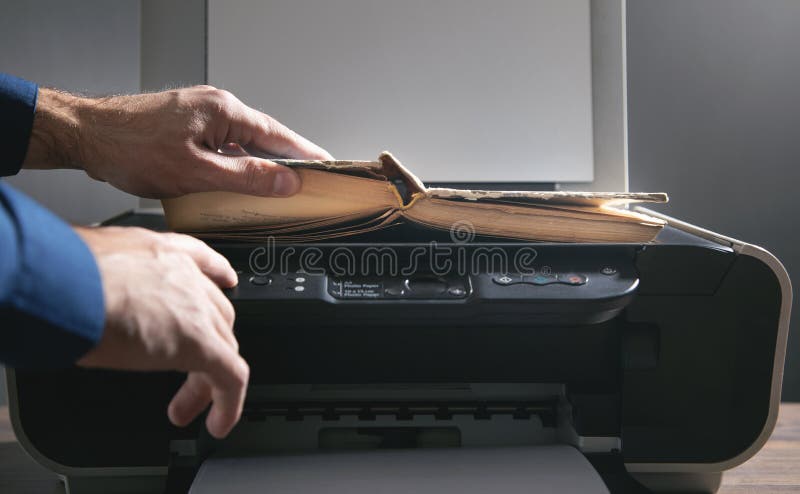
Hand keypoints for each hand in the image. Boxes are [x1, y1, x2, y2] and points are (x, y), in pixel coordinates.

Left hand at [24, 86, 332, 197]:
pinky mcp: (187, 124)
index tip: (328, 167)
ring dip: (260, 162)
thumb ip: (246, 177)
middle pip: (264, 136)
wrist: (86, 135)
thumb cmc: (131, 148)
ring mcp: (201, 113)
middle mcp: (216, 106)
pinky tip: (238, 178)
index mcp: (225, 111)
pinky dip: (237, 160)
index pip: (279, 135)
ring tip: (278, 185)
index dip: (306, 154)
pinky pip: (224, 142)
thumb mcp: (197, 172)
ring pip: (243, 141)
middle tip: (309, 181)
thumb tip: (285, 181)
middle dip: (287, 160)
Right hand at [75, 226, 247, 438]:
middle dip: (203, 345)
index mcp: (157, 253)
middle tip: (182, 373)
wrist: (61, 283)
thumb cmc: (58, 276)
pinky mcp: (201, 343)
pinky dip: (228, 403)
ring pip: (222, 346)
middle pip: (213, 314)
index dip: (215, 275)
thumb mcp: (85, 268)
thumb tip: (82, 301)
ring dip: (206, 382)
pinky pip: (230, 376)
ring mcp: (196, 309)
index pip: (199, 261)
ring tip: (184, 409)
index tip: (225, 282)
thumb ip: (98, 282)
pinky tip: (217, 423)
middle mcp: (184, 276)